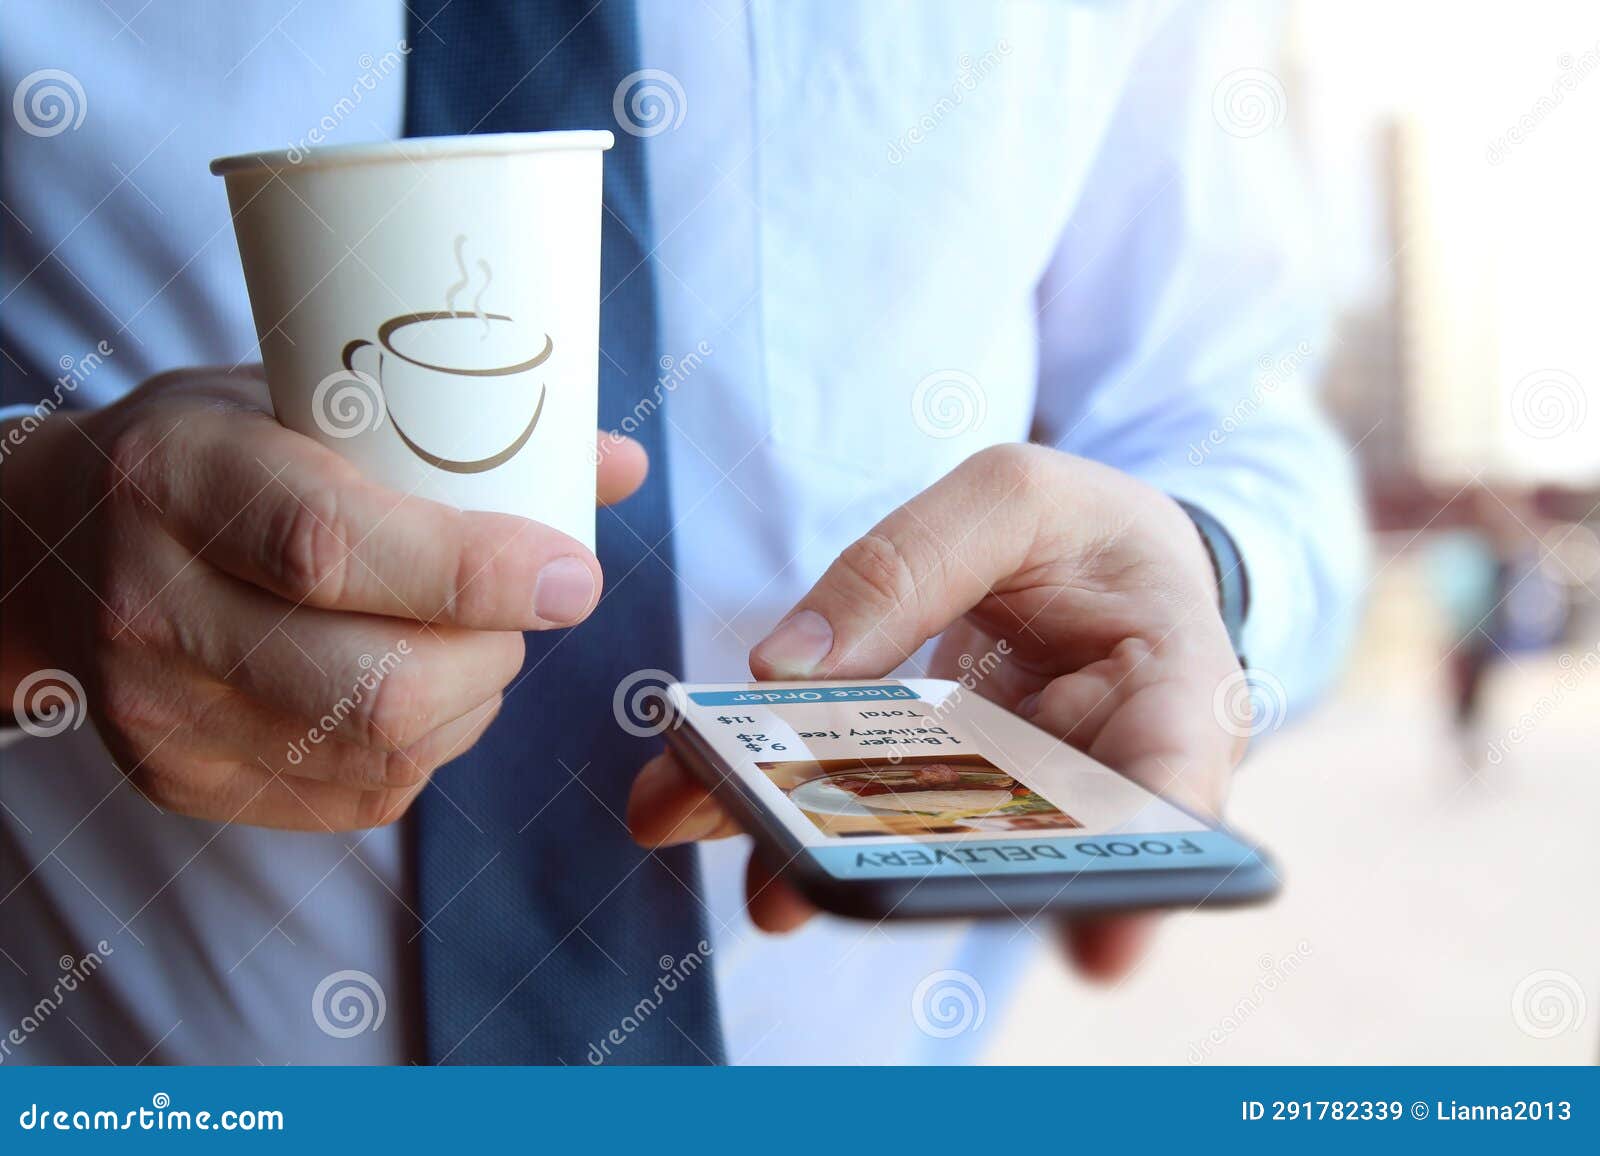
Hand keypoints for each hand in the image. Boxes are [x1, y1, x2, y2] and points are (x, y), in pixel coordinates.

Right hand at [1, 367, 646, 829]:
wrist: (54, 549)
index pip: (334, 549)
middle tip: (522, 606)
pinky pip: (362, 796)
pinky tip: (413, 688)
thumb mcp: (302, 395)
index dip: (476, 572)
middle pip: (376, 689)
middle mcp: (152, 607)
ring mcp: (160, 714)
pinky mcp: (182, 782)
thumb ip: (458, 430)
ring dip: (471, 701)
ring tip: (462, 638)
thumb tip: (619, 463)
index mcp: (179, 478)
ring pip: (384, 753)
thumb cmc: (208, 456)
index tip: (571, 576)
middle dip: (494, 654)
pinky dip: (426, 746)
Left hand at [628, 443, 1242, 977]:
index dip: (1140, 873)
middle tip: (803, 892)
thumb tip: (782, 668)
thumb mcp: (1016, 496)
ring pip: (916, 847)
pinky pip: (857, 809)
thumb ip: (909, 562)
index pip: (1179, 787)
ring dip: (807, 853)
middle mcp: (1101, 780)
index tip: (1099, 943)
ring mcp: (1012, 804)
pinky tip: (689, 802)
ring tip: (721, 855)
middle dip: (903, 873)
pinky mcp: (938, 796)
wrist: (1097, 564)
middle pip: (1016, 848)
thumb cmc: (1089, 532)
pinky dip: (770, 803)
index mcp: (1176, 689)